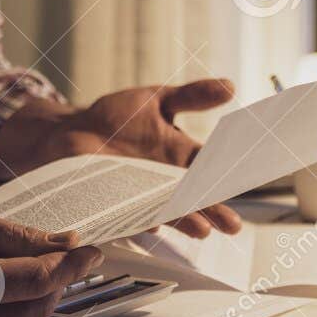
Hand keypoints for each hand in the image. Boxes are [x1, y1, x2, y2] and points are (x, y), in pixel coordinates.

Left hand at [0, 79, 243, 237]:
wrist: (71, 133)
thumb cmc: (117, 118)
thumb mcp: (157, 100)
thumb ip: (191, 97)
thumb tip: (230, 86)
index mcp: (181, 157)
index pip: (211, 169)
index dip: (228, 176)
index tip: (245, 182)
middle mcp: (166, 183)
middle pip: (194, 199)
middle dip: (214, 211)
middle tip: (231, 224)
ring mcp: (142, 198)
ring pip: (167, 213)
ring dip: (184, 222)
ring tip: (201, 230)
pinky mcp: (116, 208)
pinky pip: (129, 218)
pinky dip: (140, 223)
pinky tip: (153, 228)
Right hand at [0, 208, 103, 316]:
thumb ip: (18, 235)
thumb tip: (65, 241)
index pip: (39, 277)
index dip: (72, 263)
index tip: (93, 249)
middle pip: (40, 304)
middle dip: (63, 279)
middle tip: (73, 254)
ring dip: (46, 295)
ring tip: (46, 267)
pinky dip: (23, 307)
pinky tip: (20, 285)